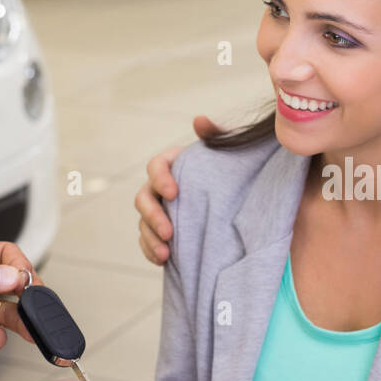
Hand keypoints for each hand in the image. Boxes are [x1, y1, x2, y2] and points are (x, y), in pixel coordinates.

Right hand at [136, 114, 221, 264]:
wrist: (237, 198)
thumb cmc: (230, 169)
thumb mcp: (228, 152)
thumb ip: (216, 136)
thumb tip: (200, 120)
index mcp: (172, 164)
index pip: (156, 166)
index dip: (160, 178)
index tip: (174, 193)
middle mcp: (159, 187)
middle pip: (143, 199)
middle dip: (153, 216)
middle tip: (169, 232)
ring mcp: (158, 211)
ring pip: (143, 223)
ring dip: (150, 238)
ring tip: (166, 253)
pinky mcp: (161, 232)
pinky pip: (147, 242)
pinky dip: (151, 251)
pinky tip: (164, 260)